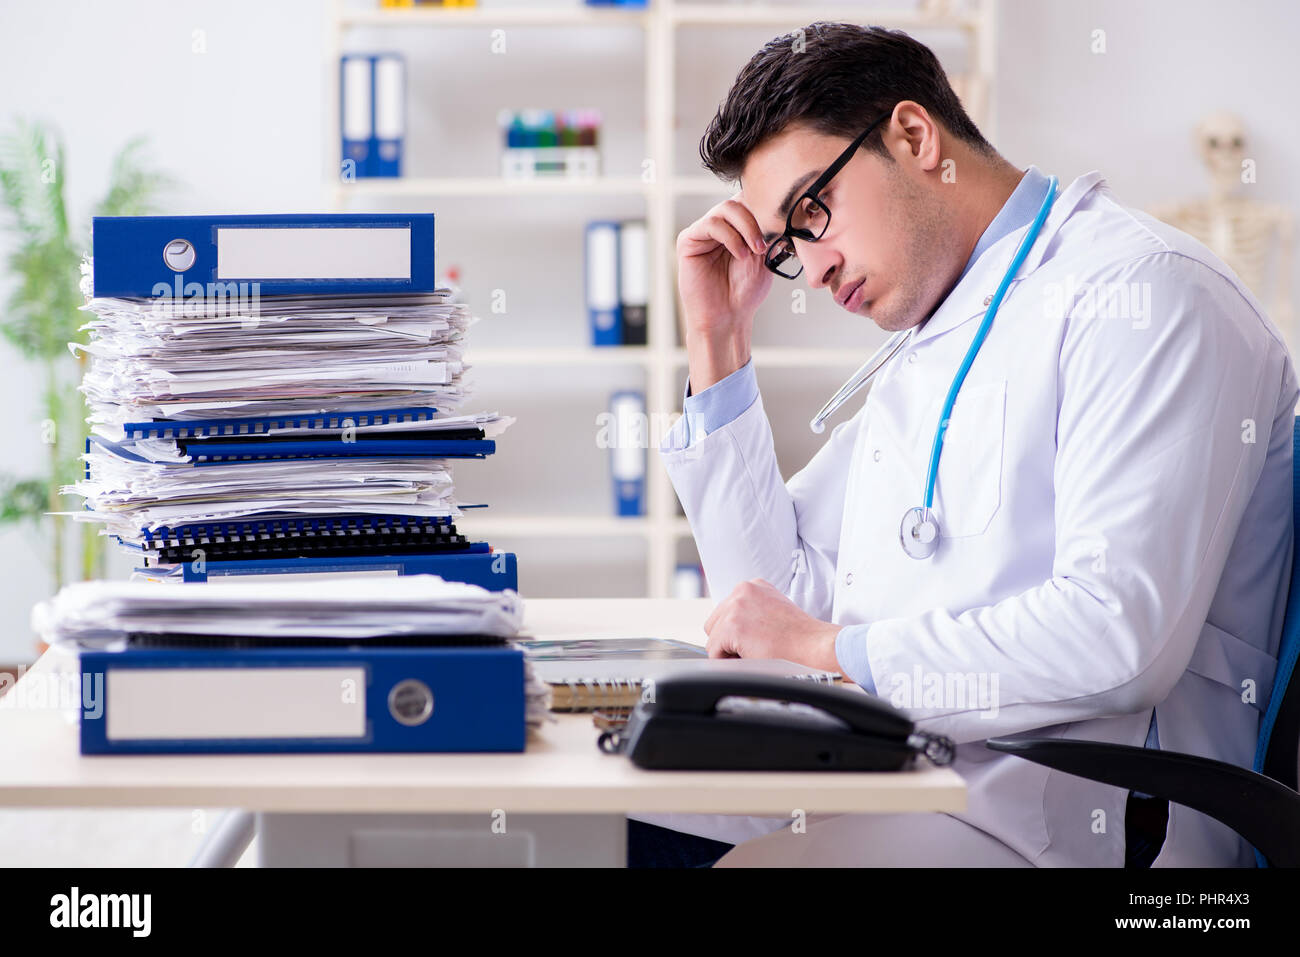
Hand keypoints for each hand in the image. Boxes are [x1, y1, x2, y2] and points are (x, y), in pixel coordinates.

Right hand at [676, 193, 773, 390]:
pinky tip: (739, 254)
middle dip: (756, 221)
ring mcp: (703, 232)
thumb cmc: (745, 292)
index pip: (750, 203)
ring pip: (726, 209)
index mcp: (736, 228)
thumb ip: (767, 232)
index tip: (781, 227)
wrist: (727, 318)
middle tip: (764, 246)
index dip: (765, 210)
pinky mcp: (688, 240)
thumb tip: (779, 210)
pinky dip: (730, 236)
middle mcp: (719, 227)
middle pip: (739, 201)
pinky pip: (711, 224)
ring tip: (754, 252)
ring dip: (746, 228)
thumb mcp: (764, 257)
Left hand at [703, 578, 843, 675]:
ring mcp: (736, 606)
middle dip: (728, 640)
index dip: (736, 633)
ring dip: (729, 650)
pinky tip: (751, 656)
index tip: (754, 639)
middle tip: (754, 648)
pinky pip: (714, 651)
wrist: (815, 647)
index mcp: (753, 586)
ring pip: (713, 638)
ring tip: (755, 651)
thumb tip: (733, 629)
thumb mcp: (773, 610)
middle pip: (714, 623)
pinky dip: (728, 661)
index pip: (726, 612)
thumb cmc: (800, 637)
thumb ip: (751, 612)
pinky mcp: (733, 626)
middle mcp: (743, 590)